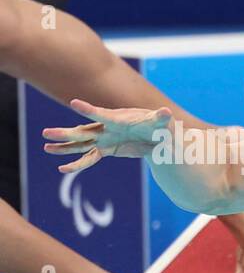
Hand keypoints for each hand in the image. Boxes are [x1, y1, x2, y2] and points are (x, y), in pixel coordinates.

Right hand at [43, 99, 172, 171]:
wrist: (154, 135)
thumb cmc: (157, 125)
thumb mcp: (160, 122)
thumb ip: (161, 117)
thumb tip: (167, 112)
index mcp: (117, 119)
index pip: (101, 114)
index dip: (89, 110)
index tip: (74, 103)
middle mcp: (106, 128)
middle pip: (83, 132)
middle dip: (66, 134)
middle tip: (47, 133)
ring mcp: (104, 139)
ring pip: (80, 144)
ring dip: (65, 147)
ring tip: (46, 149)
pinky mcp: (106, 149)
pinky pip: (89, 157)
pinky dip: (77, 163)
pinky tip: (63, 169)